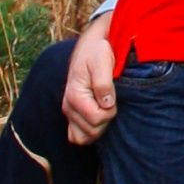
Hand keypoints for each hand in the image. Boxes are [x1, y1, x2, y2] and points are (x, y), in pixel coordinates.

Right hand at [62, 22, 117, 144]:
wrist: (90, 45)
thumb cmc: (97, 51)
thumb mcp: (102, 61)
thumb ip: (103, 82)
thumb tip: (107, 104)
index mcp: (75, 96)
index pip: (97, 119)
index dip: (111, 112)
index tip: (114, 98)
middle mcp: (68, 107)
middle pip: (92, 131)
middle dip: (106, 120)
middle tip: (111, 102)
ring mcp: (69, 112)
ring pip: (84, 138)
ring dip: (98, 128)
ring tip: (105, 110)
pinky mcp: (73, 114)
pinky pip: (77, 136)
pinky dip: (89, 132)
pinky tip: (100, 118)